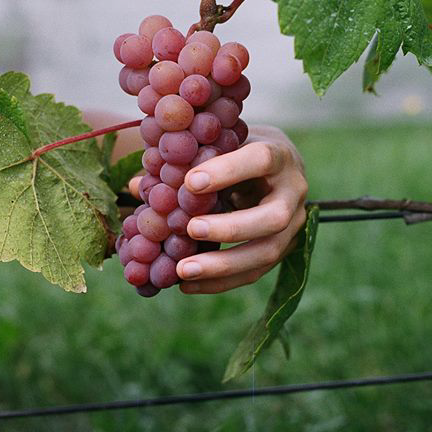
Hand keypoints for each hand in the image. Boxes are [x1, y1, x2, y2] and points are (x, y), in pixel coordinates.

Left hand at [128, 125, 307, 293]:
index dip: (228, 171)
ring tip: (183, 270)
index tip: (190, 182)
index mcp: (280, 156)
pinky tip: (185, 285)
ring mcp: (294, 225)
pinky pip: (254, 273)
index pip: (261, 160)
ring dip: (223, 265)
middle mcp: (295, 192)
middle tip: (190, 229)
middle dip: (231, 227)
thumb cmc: (236, 150)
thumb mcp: (218, 145)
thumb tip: (137, 188)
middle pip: (272, 217)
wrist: (272, 170)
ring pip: (266, 252)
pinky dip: (220, 282)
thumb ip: (185, 161)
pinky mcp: (282, 250)